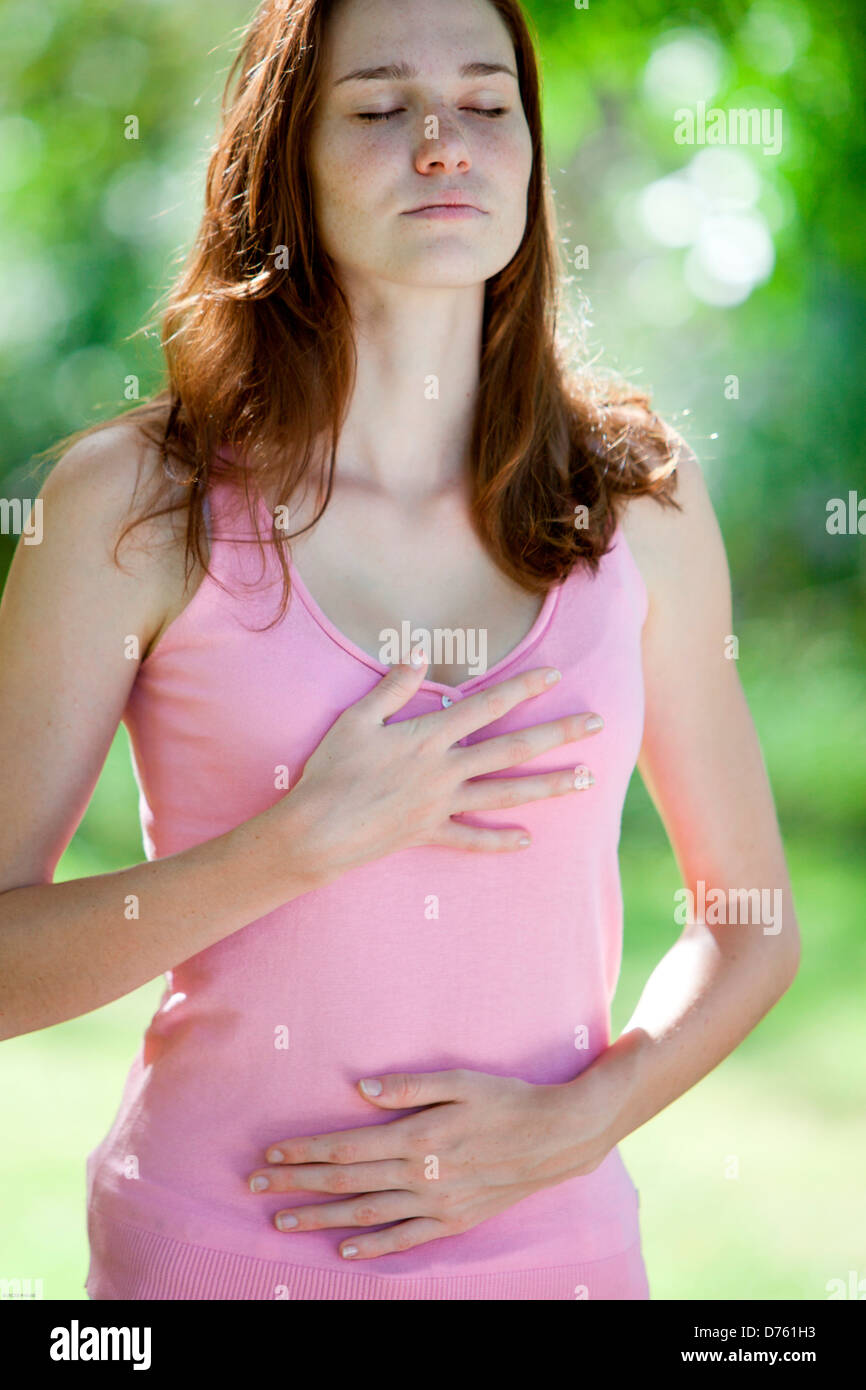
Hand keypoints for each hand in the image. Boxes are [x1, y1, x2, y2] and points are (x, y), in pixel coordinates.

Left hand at [247, 1068, 612, 1259]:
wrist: (556, 1137)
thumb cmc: (506, 1099)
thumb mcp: (459, 1080)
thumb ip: (406, 1087)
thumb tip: (358, 1089)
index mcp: (417, 1136)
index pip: (346, 1147)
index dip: (305, 1150)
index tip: (271, 1151)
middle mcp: (420, 1175)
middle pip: (346, 1182)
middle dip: (296, 1183)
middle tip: (254, 1185)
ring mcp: (436, 1203)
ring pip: (365, 1213)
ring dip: (319, 1217)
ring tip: (280, 1220)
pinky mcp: (453, 1220)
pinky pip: (405, 1238)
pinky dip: (372, 1246)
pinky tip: (344, 1249)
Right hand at [286, 659, 603, 883]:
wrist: (315, 831)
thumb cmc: (331, 771)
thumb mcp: (356, 719)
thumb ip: (392, 686)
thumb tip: (418, 650)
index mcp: (428, 738)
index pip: (486, 705)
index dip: (522, 687)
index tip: (555, 675)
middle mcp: (445, 771)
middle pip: (513, 749)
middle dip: (559, 734)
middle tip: (598, 725)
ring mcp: (441, 805)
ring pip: (507, 794)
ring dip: (550, 786)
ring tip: (587, 780)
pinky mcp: (430, 833)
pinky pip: (471, 839)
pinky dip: (499, 842)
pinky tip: (527, 841)